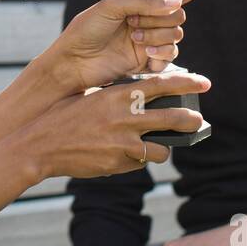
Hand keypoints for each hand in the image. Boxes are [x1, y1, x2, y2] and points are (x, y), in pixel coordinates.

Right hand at [19, 70, 209, 179]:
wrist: (41, 145)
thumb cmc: (64, 117)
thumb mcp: (91, 97)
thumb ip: (117, 97)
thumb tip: (140, 97)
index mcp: (119, 95)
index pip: (162, 85)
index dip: (187, 82)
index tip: (204, 82)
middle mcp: (126, 118)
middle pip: (174, 118)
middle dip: (191, 121)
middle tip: (198, 121)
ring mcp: (124, 143)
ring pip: (162, 149)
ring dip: (163, 147)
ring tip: (159, 146)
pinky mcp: (119, 163)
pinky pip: (140, 162)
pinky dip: (138, 159)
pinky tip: (128, 156)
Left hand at [45, 0, 193, 93]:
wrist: (73, 62)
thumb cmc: (86, 30)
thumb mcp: (112, 6)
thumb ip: (145, 2)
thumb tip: (177, 1)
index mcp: (137, 1)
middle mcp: (146, 20)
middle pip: (176, 15)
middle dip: (160, 18)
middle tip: (133, 22)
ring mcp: (149, 40)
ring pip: (175, 34)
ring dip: (158, 34)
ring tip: (134, 38)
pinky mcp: (149, 62)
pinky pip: (170, 56)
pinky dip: (162, 53)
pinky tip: (146, 52)